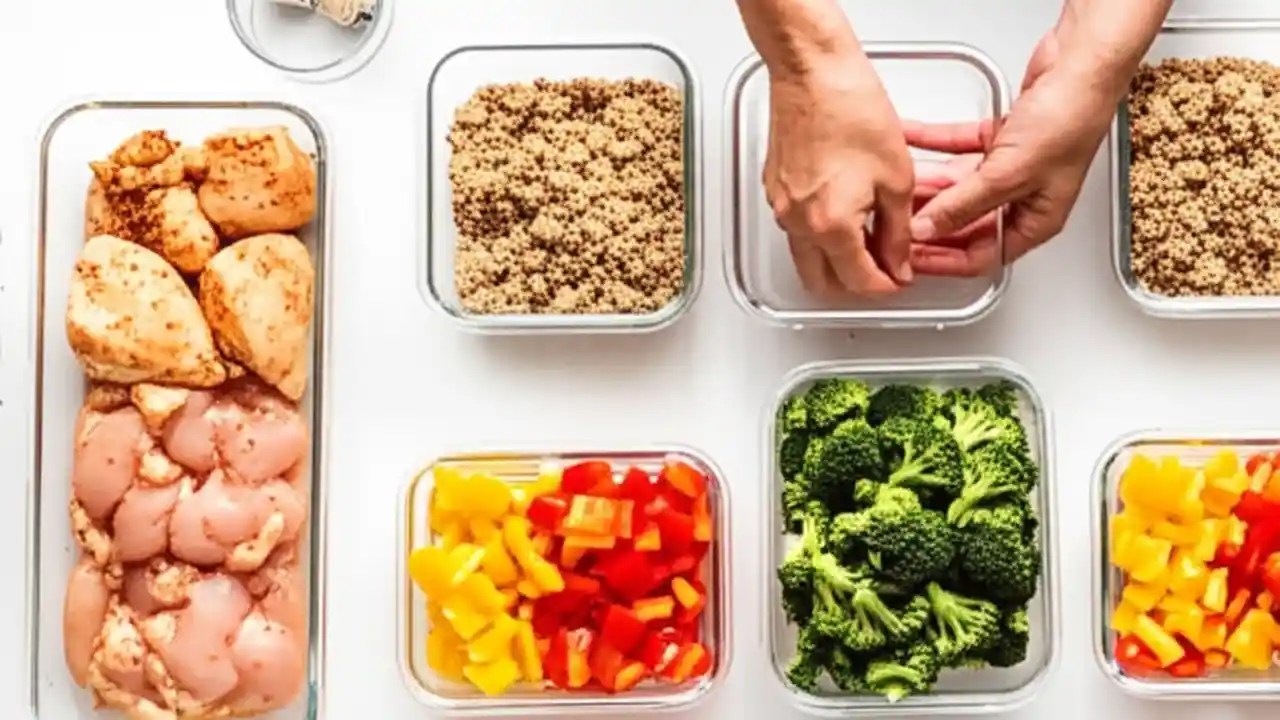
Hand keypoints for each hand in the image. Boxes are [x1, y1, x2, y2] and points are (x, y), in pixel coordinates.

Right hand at [765, 55, 914, 295]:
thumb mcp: (897, 178)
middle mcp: (797, 224)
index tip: (900, 278)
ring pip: (805, 256)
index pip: (858, 281)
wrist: (813, 72)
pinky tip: (843, 210)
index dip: (886, 285)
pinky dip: (818, 232)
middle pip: (821, 282)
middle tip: (882, 268)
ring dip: (835, 258)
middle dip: (854, 284)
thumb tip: (900, 261)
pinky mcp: (773, 189)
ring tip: (868, 236)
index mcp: (830, 226)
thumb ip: (899, 232)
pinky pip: (795, 228)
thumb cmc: (852, 110)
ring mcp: (780, 207)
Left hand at [904, 27, 1119, 275]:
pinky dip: (933, 142)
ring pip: (957, 184)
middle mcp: (1024, 197)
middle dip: (927, 222)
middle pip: (963, 222)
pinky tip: (909, 137)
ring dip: (925, 183)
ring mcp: (1012, 167)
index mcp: (1036, 220)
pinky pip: (958, 145)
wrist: (1084, 63)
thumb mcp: (1008, 173)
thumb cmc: (1071, 117)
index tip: (907, 260)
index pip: (980, 256)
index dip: (941, 261)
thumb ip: (963, 205)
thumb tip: (926, 229)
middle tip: (892, 223)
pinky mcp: (1002, 136)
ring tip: (892, 184)